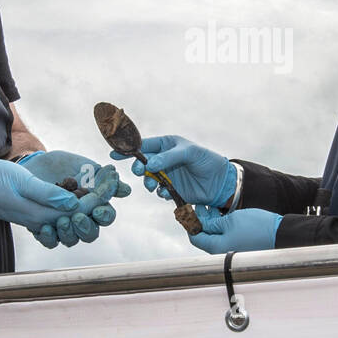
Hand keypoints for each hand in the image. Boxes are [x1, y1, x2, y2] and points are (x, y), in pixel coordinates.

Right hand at [0, 155, 124, 248]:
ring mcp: (46, 217)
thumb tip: (74, 204)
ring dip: (94, 208)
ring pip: (79, 223)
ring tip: (104, 187)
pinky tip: (89, 189)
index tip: (114, 175)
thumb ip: (48, 195)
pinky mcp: (43, 210)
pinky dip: (82, 207)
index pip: (83, 211)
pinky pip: (67, 216)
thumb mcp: (23, 183)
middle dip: (102, 207)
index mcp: (45, 216)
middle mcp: (49, 220)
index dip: (102, 193)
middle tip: (111, 183)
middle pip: (85, 225)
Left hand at [16, 150, 131, 247]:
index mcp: (95, 205)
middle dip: (85, 228)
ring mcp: (63, 225)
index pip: (106, 216)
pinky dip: (48, 237)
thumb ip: (104, 179)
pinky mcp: (45, 228)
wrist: (34, 163)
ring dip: (68, 234)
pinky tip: (44, 228)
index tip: (97, 210)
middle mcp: (81, 219)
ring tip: (60, 221)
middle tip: (76, 217)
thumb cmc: (64, 165)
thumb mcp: (85, 167)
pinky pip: (50, 241)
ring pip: (71, 240)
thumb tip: (126, 191)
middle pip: (90, 234)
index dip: (104, 216)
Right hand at [113, 135, 235, 207]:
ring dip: (148, 182)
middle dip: (138, 168)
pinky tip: (167, 192)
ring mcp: (167, 175)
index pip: (145, 145)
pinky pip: (159, 191)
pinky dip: (160, 192)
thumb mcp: (190, 153)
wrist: (221, 182)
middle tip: (139, 172)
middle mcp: (164, 159)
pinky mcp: (172, 189)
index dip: (130, 149)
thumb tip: (148, 165)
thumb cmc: (207, 160)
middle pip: (143, 163)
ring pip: (149, 179)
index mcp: (167, 145)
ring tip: (153, 185)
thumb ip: (169, 157)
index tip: (115, 154)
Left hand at [187, 205, 280, 254]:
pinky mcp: (238, 245)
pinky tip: (221, 214)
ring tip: (210, 206)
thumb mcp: (230, 220)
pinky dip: (220, 225)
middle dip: (200, 220)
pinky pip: (224, 235)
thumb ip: (212, 223)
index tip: (189, 210)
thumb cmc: (256, 227)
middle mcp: (222, 251)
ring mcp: (231, 249)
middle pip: (204, 236)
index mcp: (216, 247)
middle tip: (200, 205)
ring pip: (214, 235)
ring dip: (211, 221)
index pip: (195, 236)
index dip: (190, 222)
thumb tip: (200, 224)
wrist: (278, 233)